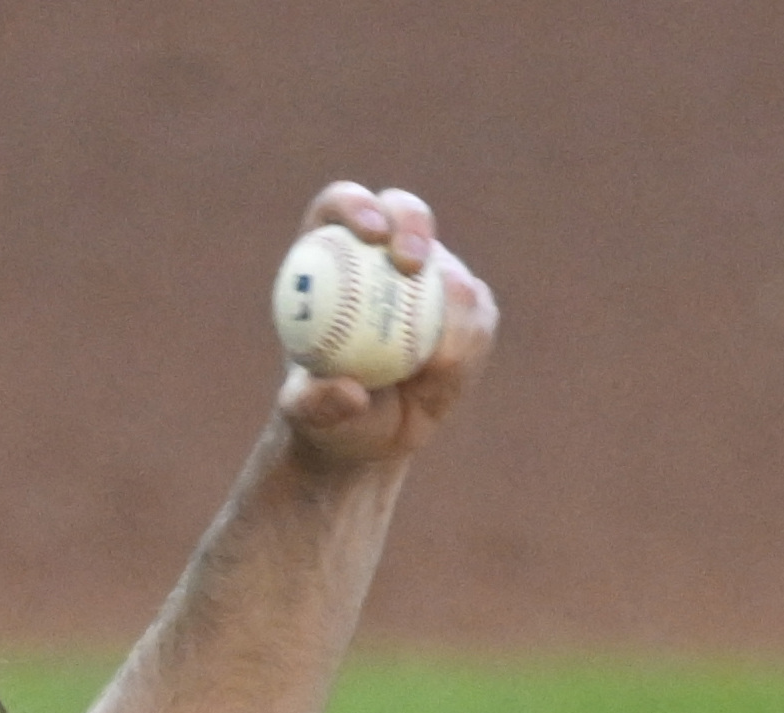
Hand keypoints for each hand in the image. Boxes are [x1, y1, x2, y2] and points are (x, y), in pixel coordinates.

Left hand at [276, 182, 499, 470]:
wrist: (365, 435)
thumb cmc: (322, 418)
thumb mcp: (305, 417)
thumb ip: (315, 405)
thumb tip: (349, 391)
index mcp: (328, 259)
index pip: (339, 208)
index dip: (357, 206)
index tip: (370, 235)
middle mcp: (382, 257)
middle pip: (403, 212)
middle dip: (412, 224)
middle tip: (411, 265)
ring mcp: (429, 278)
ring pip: (451, 271)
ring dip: (448, 312)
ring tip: (428, 369)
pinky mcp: (467, 308)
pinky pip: (479, 316)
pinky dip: (466, 345)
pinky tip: (443, 377)